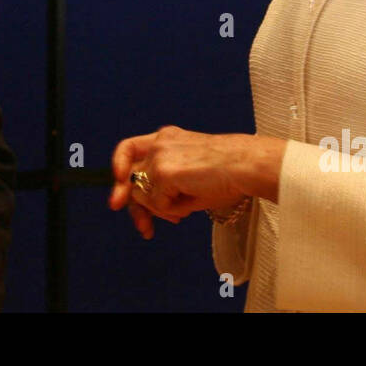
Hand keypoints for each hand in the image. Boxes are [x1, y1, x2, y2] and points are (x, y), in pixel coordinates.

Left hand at [109, 127, 247, 236]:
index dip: (119, 167)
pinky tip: (189, 205)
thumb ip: (163, 184)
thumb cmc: (227, 172)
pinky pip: (157, 204)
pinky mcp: (164, 172)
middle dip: (134, 206)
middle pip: (130, 177)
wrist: (245, 166)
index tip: (119, 189)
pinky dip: (172, 211)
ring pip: (143, 194)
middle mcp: (158, 143)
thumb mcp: (188, 175)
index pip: (130, 149)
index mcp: (166, 138)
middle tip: (144, 228)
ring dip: (161, 210)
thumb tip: (143, 208)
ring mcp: (159, 157)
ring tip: (184, 210)